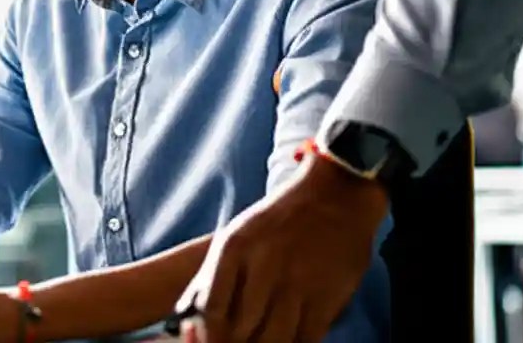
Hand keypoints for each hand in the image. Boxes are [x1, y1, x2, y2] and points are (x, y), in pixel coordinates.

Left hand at [175, 155, 387, 342]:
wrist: (336, 194)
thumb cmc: (278, 220)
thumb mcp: (237, 235)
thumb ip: (211, 276)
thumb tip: (186, 316)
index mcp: (235, 247)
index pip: (210, 309)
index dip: (205, 335)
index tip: (207, 340)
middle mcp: (265, 265)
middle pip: (239, 330)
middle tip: (234, 342)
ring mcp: (298, 283)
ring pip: (272, 342)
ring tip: (259, 341)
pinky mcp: (328, 297)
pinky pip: (305, 340)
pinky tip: (286, 340)